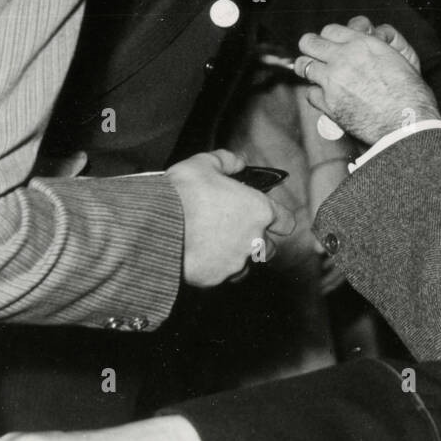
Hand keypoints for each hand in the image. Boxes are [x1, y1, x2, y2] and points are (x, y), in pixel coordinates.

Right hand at [167, 149, 295, 286]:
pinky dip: (214, 268)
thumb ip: (227, 161)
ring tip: (214, 244)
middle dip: (258, 240)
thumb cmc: (182, 193)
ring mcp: (235, 262)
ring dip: (236, 256)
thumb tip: (239, 163)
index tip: (266, 215)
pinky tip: (198, 256)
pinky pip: (221, 276)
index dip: (278, 218)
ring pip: (245, 265)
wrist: (154, 227)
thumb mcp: (204, 163)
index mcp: (259, 210)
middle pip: (269, 247)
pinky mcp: (215, 279)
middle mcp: (254, 240)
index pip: (286, 222)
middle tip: (235, 229)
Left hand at [296, 24, 440, 145]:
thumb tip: (371, 40)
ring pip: (303, 65)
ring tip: (317, 75)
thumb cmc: (410, 94)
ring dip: (310, 70)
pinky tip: (327, 98)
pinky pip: (310, 93)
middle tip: (315, 55)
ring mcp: (333, 81)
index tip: (331, 45)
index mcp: (362, 44)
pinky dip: (317, 95)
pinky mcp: (328, 104)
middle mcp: (344, 58)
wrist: (407, 124)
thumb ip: (377, 46)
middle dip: (311, 48)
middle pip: (309, 42)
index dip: (330, 38)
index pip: (330, 30)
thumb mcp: (399, 58)